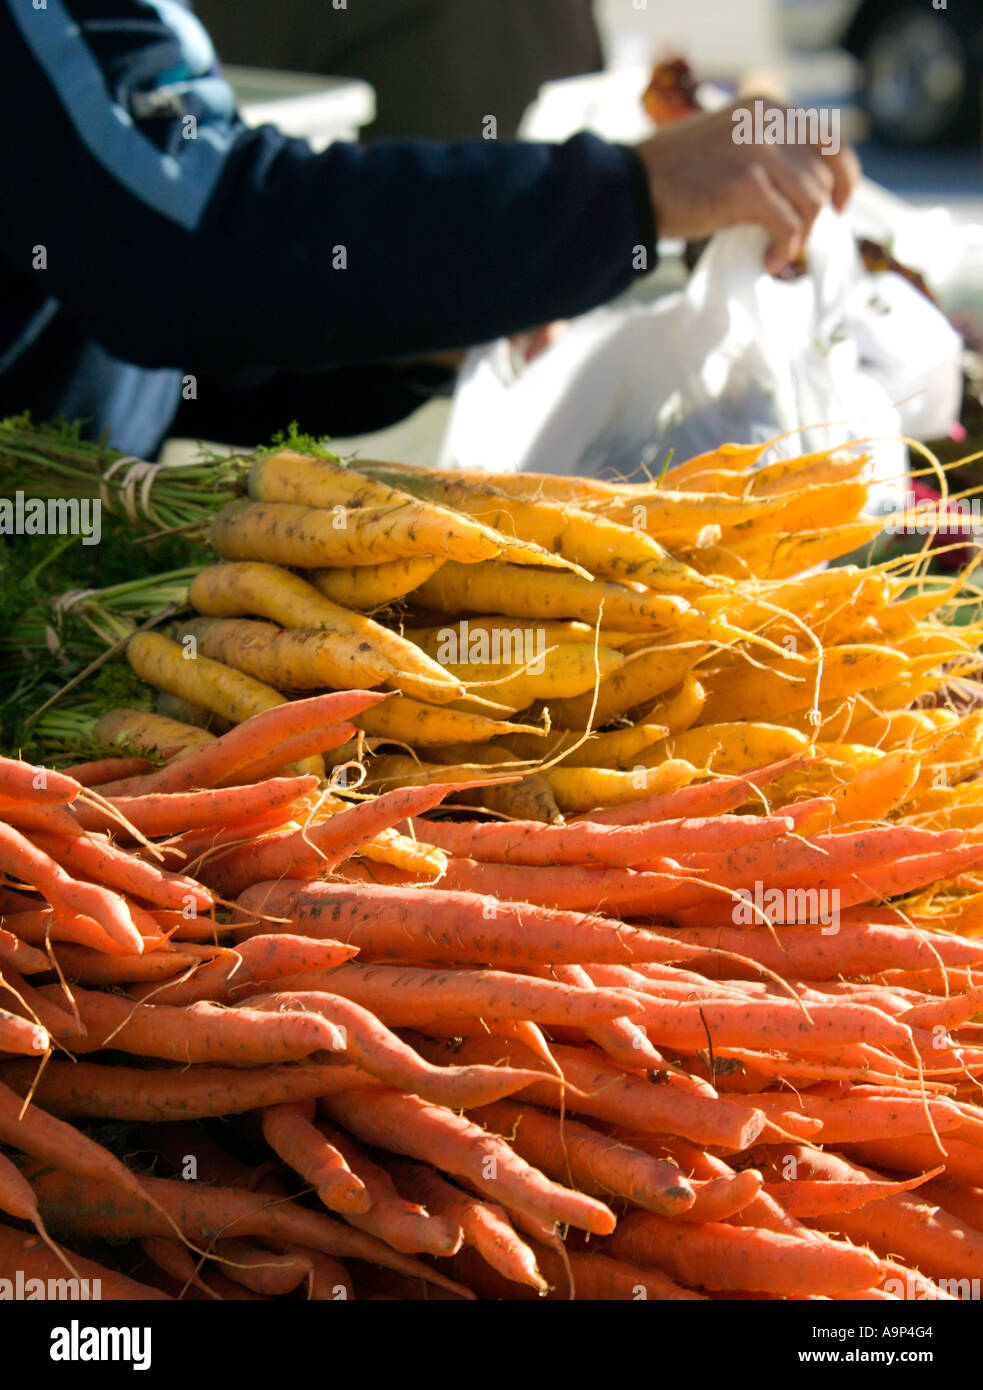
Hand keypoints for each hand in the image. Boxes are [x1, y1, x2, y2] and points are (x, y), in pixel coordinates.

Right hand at [636, 96, 861, 274]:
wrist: (633, 187)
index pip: (831, 142)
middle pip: (824, 177)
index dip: (845, 180)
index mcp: (769, 108)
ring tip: (776, 254)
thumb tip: (810, 190)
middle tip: (795, 241)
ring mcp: (759, 151)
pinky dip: (785, 250)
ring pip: (812, 203)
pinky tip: (768, 261)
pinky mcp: (747, 185)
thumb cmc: (677, 176)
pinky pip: (789, 225)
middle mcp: (770, 121)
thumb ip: (768, 151)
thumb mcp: (731, 144)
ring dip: (799, 237)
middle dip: (815, 217)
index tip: (838, 208)